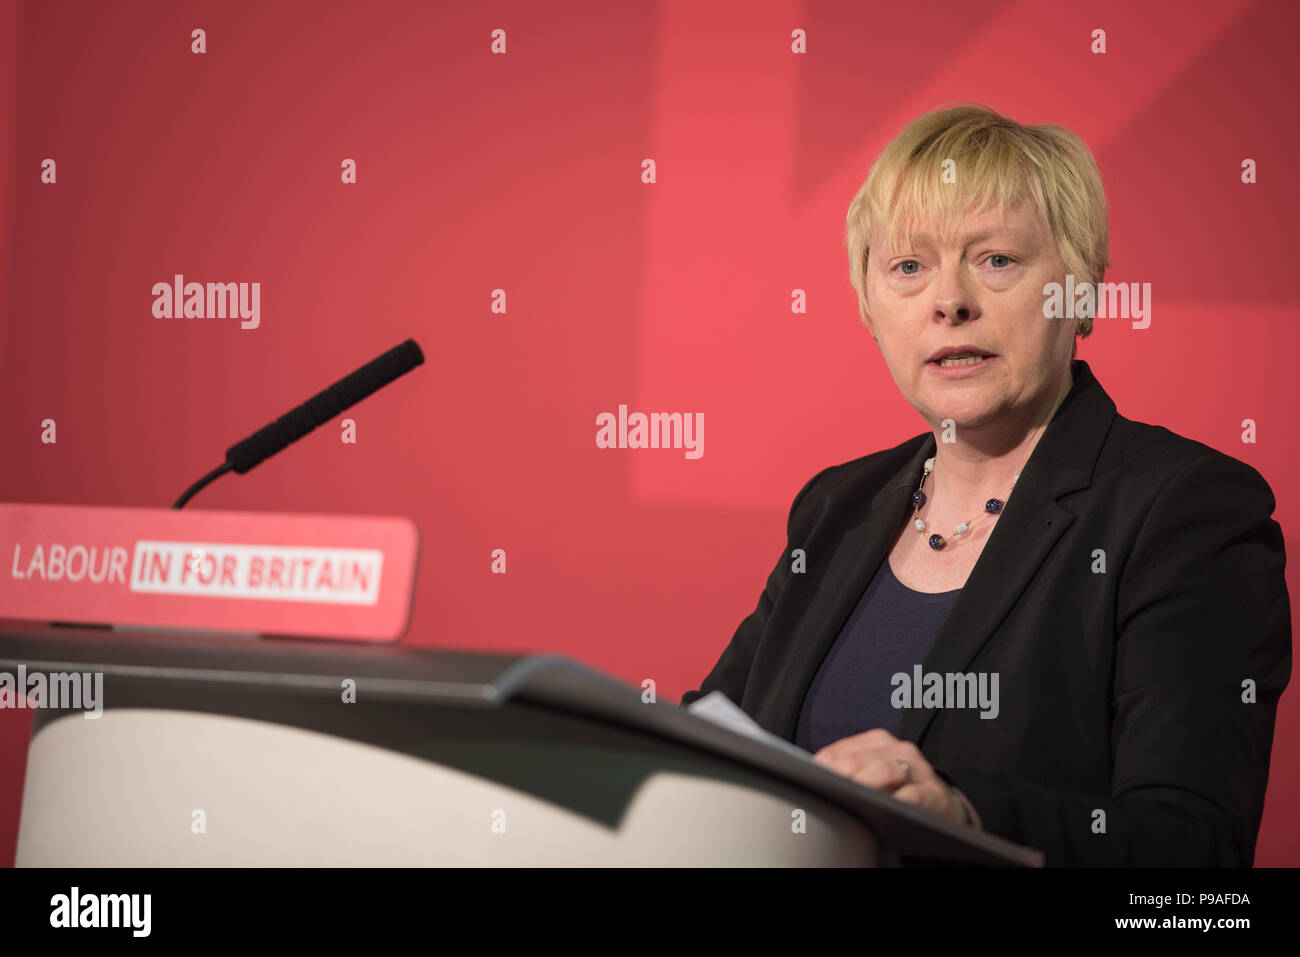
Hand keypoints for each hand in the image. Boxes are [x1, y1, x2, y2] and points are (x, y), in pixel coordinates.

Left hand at [812, 728, 977, 827]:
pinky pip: (913, 795)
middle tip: (826, 792)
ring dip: (865, 785)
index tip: (809, 783)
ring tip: (850, 798)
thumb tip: (810, 780)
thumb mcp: (872, 775)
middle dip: (840, 777)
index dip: (822, 769)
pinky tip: (884, 807)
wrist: (940, 803)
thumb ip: (845, 773)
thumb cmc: (895, 791)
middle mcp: (898, 749)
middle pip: (858, 760)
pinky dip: (896, 801)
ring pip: (885, 771)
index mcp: (877, 741)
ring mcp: (918, 769)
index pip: (839, 752)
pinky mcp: (933, 793)